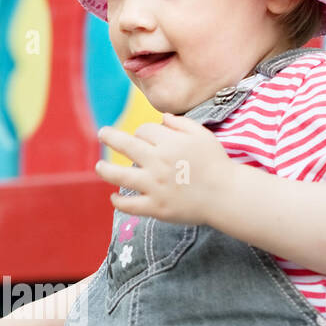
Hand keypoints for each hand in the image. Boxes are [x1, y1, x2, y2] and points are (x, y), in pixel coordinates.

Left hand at [95, 114, 233, 224]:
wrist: (226, 195)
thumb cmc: (215, 163)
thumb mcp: (202, 135)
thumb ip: (181, 123)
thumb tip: (161, 118)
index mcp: (169, 143)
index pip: (143, 131)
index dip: (141, 132)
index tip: (143, 137)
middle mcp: (158, 163)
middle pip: (126, 145)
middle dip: (110, 136)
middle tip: (102, 133)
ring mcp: (154, 186)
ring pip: (120, 176)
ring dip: (105, 169)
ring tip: (99, 167)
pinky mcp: (156, 207)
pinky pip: (130, 206)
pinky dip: (118, 202)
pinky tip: (114, 197)